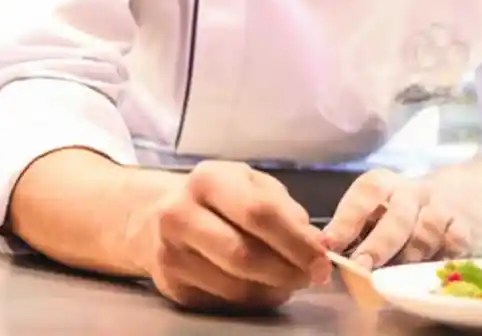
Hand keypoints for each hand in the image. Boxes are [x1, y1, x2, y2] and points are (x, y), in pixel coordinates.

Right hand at [134, 161, 330, 310]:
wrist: (158, 216)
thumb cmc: (219, 198)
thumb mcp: (252, 186)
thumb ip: (287, 212)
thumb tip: (320, 246)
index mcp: (209, 179)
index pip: (259, 213)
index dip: (297, 241)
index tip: (323, 260)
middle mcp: (180, 214)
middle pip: (244, 255)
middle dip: (287, 271)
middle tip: (310, 277)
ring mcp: (170, 252)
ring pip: (235, 286)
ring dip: (272, 290)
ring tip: (287, 280)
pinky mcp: (170, 285)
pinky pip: (223, 302)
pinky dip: (252, 300)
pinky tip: (260, 286)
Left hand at [322, 168, 469, 269]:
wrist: (455, 192)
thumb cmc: (399, 209)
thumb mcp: (374, 208)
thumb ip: (353, 228)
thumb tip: (325, 251)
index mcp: (383, 184)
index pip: (364, 196)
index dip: (346, 220)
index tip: (330, 244)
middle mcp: (412, 192)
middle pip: (397, 217)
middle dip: (378, 245)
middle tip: (362, 266)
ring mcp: (440, 207)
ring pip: (427, 231)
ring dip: (410, 255)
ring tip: (396, 275)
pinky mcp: (463, 224)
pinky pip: (455, 241)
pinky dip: (443, 256)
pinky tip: (430, 268)